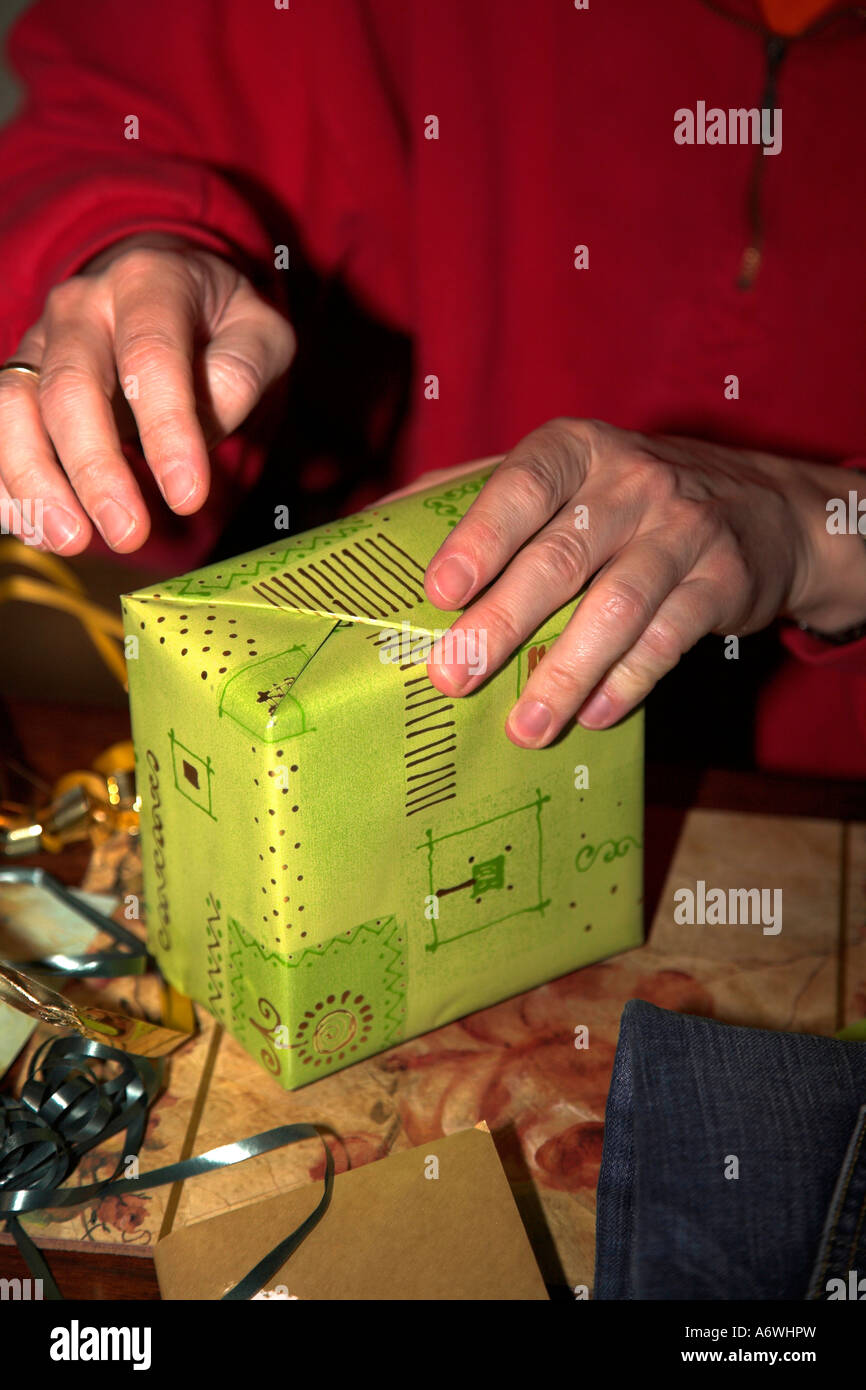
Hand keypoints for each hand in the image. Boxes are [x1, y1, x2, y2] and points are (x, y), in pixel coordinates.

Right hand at [0, 233, 294, 553]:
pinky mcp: (20, 378)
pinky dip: (7, 481)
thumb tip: (207, 422)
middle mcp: (82, 305)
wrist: (163, 288)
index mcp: (148, 283)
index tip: (188, 497)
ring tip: (68, 540)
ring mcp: (41, 340)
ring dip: (34, 479)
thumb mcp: (260, 328)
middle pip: (71, 387)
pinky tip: (33, 527)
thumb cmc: (216, 321)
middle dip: (96, 469)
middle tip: (127, 534)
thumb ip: (244, 369)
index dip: (168, 431)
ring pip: (15, 405)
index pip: (152, 356)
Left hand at [398, 418, 865, 746]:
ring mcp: (682, 530)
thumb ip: (473, 493)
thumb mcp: (559, 473)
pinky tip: (594, 716)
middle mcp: (630, 482)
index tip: (440, 590)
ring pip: (617, 608)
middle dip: (503, 623)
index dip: (480, 538)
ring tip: (524, 727)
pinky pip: (668, 639)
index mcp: (574, 450)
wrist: (757, 508)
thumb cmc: (621, 498)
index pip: (521, 487)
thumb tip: (373, 526)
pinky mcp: (721, 580)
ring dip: (566, 673)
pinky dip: (627, 681)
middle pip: (560, 558)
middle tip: (454, 677)